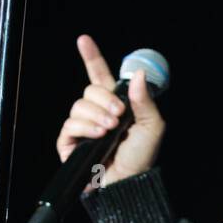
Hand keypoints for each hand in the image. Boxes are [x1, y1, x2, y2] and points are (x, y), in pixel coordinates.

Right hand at [55, 34, 165, 191]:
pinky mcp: (70, 143)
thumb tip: (137, 74)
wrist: (129, 183)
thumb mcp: (152, 126)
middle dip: (105, 100)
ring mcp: (82, 128)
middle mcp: (97, 113)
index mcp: (115, 105)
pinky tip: (99, 135)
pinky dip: (85, 127)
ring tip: (110, 129)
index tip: (84, 40)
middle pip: (89, 91)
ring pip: (79, 106)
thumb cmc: (141, 158)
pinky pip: (70, 125)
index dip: (91, 57)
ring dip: (97, 115)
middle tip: (119, 115)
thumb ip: (144, 100)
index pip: (99, 76)